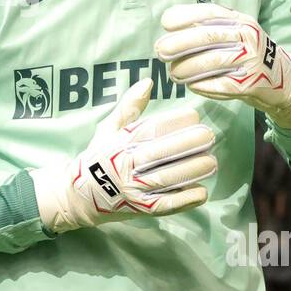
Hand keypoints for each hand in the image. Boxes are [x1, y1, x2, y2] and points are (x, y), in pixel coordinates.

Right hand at [30, 78, 217, 233]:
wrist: (79, 197)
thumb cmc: (98, 158)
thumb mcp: (108, 129)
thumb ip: (129, 106)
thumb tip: (149, 81)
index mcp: (120, 143)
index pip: (150, 129)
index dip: (174, 121)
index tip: (194, 115)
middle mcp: (126, 165)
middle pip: (161, 153)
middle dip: (188, 143)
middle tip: (209, 136)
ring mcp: (134, 189)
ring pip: (166, 178)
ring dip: (192, 170)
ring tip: (211, 162)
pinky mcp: (141, 209)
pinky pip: (165, 205)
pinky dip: (184, 199)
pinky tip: (202, 191)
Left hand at [154, 2, 290, 131]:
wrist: (284, 79)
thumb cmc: (249, 54)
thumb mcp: (236, 33)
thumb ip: (210, 28)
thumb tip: (170, 30)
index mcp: (240, 21)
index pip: (210, 13)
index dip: (186, 16)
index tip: (166, 23)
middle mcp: (247, 37)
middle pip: (207, 37)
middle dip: (179, 44)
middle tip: (160, 51)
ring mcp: (251, 60)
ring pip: (211, 62)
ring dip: (186, 69)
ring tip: (173, 74)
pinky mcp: (251, 84)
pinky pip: (220, 85)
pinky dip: (202, 85)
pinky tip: (191, 86)